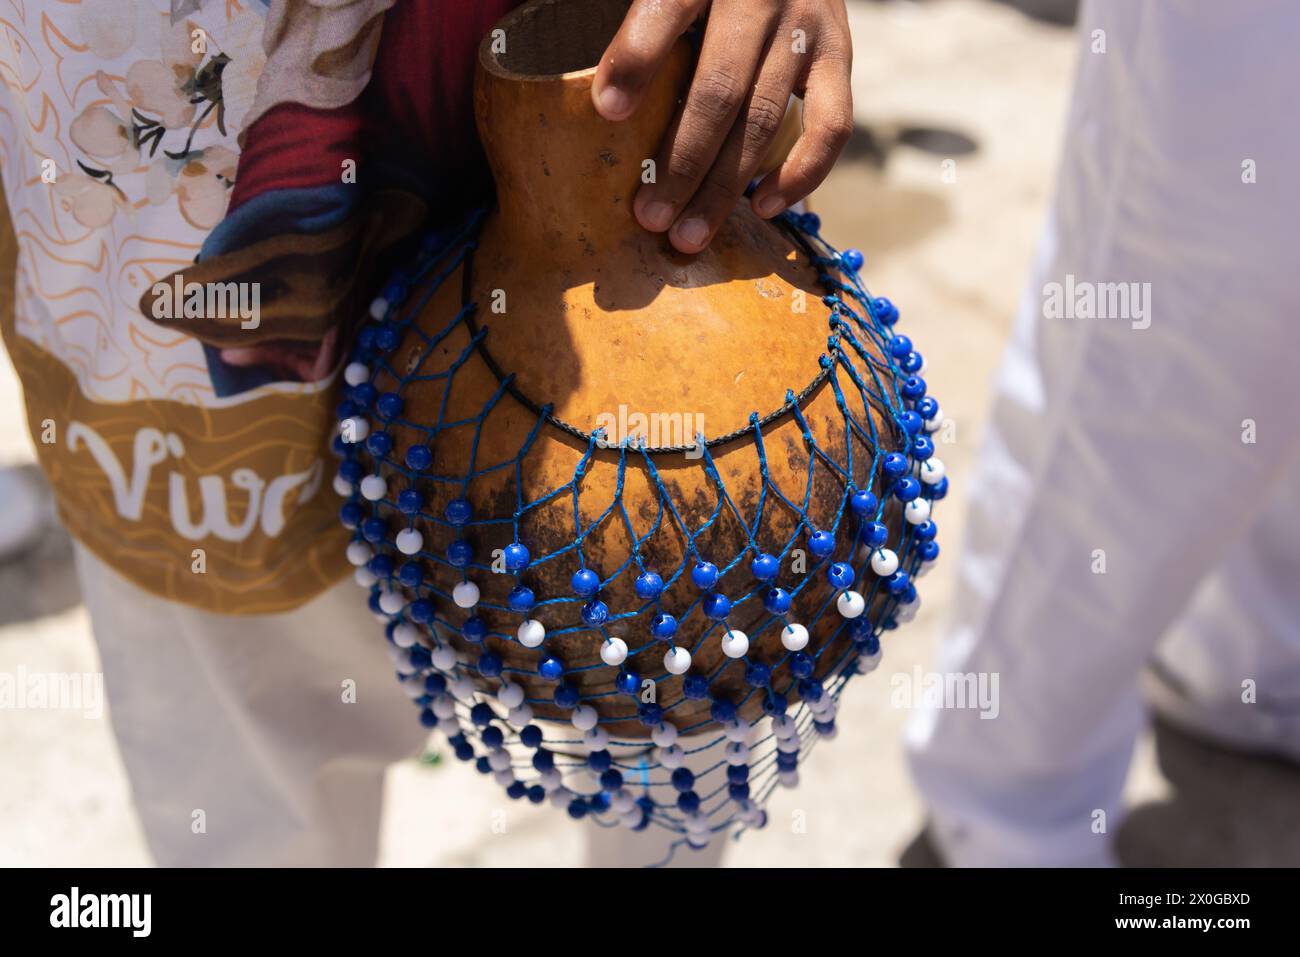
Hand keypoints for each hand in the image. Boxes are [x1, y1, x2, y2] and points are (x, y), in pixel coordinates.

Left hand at [592, 0, 852, 252]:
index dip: (638, 58)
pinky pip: (830, 126)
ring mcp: (805, 29)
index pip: (668, 8)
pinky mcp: (838, 55)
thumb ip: (647, 30)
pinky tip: (764, 208)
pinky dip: (800, 173)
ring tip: (688, 234)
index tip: (607, 110)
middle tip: (648, 217)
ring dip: (723, 187)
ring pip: (764, 120)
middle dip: (680, 162)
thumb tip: (610, 105)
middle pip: (718, 90)